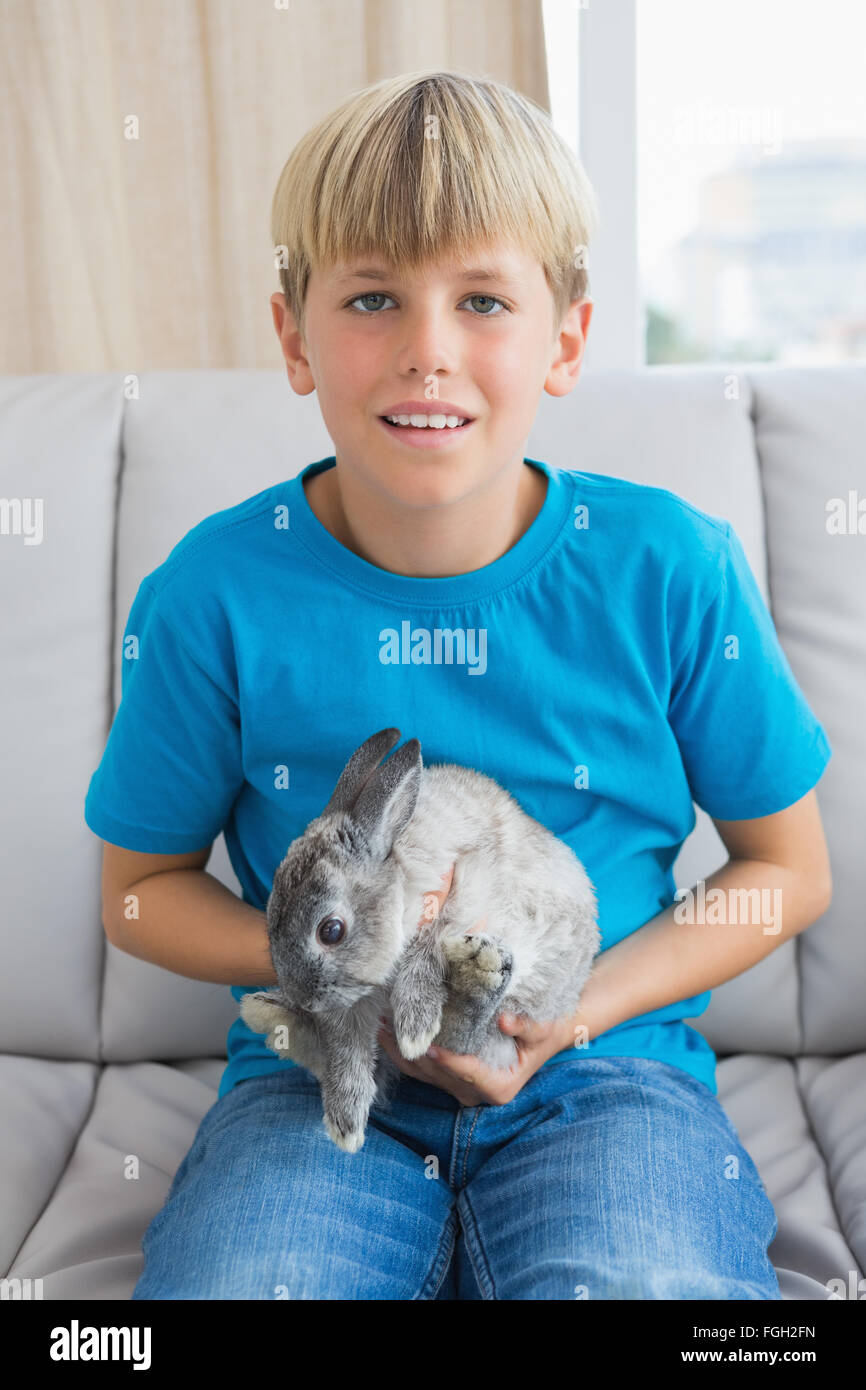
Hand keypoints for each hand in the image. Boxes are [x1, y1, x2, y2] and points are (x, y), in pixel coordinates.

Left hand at [377, 1010, 573, 1106]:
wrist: (547, 1035)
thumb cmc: (547, 1032)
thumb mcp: (545, 1029)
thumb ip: (527, 1027)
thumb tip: (505, 1020)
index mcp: (499, 1087)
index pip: (468, 1073)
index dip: (448, 1060)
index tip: (430, 1044)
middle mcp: (476, 1093)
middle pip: (438, 1074)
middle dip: (414, 1049)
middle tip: (393, 1019)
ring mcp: (460, 1088)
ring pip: (424, 1074)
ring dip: (401, 1050)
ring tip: (382, 1022)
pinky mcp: (450, 1079)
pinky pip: (421, 1070)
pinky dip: (403, 1051)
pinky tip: (387, 1031)